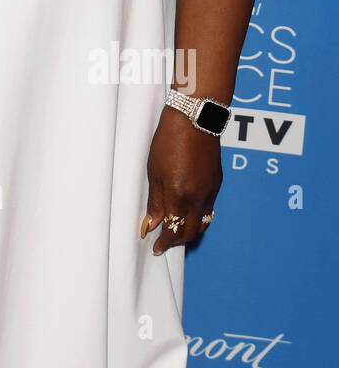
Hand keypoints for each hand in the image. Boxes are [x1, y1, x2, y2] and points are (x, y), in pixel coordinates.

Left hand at [141, 107, 221, 254]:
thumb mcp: (154, 171)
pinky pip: (209, 209)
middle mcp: (199, 198)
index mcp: (180, 196)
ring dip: (190, 231)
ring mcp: (211, 191)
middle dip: (177, 240)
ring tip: (176, 230)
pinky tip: (189, 212)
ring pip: (202, 222)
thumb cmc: (169, 141)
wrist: (195, 119)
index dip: (164, 243)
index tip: (156, 248)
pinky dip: (199, 217)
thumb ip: (156, 201)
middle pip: (191, 232)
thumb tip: (151, 225)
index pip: (173, 231)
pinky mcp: (217, 183)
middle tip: (164, 242)